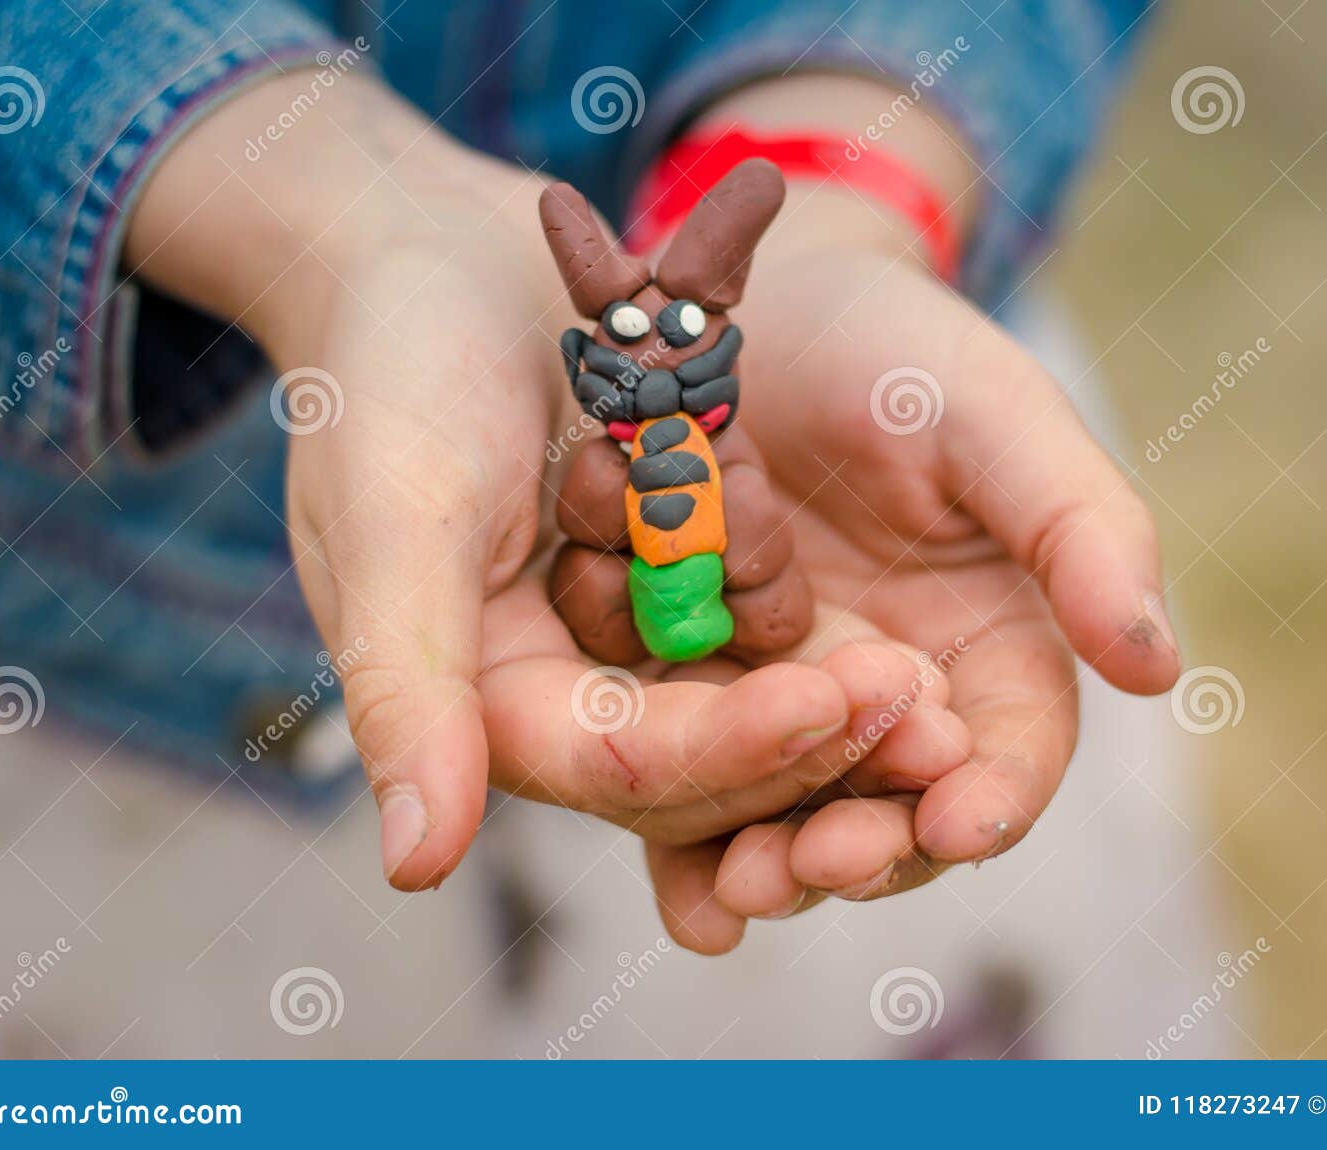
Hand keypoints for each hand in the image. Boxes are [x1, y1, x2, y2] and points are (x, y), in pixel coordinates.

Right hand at [127, 74, 950, 909]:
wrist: (436, 256)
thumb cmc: (394, 373)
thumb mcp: (393, 521)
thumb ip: (405, 687)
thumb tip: (416, 867)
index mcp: (490, 703)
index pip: (626, 765)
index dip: (731, 750)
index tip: (832, 705)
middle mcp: (570, 692)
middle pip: (708, 760)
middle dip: (809, 739)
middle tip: (919, 698)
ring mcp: (635, 641)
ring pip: (756, 708)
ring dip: (843, 706)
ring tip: (934, 684)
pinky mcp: (684, 582)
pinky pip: (773, 635)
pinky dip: (833, 640)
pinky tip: (915, 645)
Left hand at [648, 188, 1183, 933]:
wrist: (747, 310)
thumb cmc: (895, 354)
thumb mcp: (997, 419)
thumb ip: (1080, 531)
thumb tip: (1159, 667)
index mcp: (992, 645)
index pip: (1010, 746)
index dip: (995, 791)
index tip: (965, 823)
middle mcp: (895, 697)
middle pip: (898, 805)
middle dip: (869, 846)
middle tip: (821, 867)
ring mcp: (790, 704)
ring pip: (795, 812)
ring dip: (774, 860)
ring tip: (739, 886)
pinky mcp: (695, 694)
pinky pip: (694, 780)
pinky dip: (686, 845)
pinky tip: (678, 896)